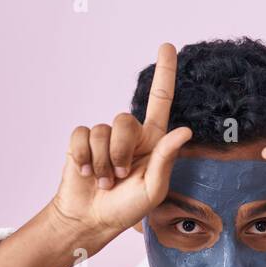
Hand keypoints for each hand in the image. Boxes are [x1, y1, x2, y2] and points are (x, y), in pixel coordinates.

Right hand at [49, 42, 192, 249]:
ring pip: (102, 130)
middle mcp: (129, 135)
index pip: (160, 101)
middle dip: (120, 152)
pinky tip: (86, 173)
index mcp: (152, 142)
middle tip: (120, 177)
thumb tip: (184, 130)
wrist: (91, 220)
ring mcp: (104, 137)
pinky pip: (81, 135)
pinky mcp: (81, 142)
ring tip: (104, 182)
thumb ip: (166, 159)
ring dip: (102, 162)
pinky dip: (83, 157)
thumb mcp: (153, 190)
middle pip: (125, 120)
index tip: (167, 46)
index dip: (164, 73)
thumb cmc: (126, 209)